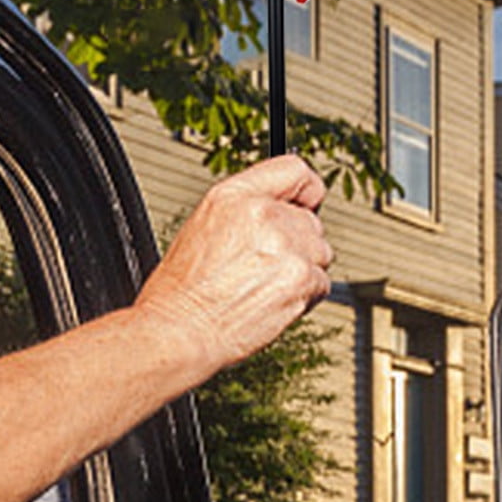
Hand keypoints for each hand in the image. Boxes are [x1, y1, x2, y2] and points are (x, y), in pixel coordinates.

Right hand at [134, 155, 332, 378]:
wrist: (181, 330)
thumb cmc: (184, 290)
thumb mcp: (203, 227)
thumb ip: (246, 211)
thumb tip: (284, 212)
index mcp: (234, 195)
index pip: (295, 170)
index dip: (305, 192)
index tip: (305, 206)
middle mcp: (263, 213)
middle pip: (310, 221)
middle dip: (296, 245)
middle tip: (262, 269)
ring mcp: (285, 245)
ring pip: (319, 254)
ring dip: (301, 272)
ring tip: (262, 287)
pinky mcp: (301, 278)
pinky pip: (320, 283)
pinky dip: (303, 297)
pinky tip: (270, 303)